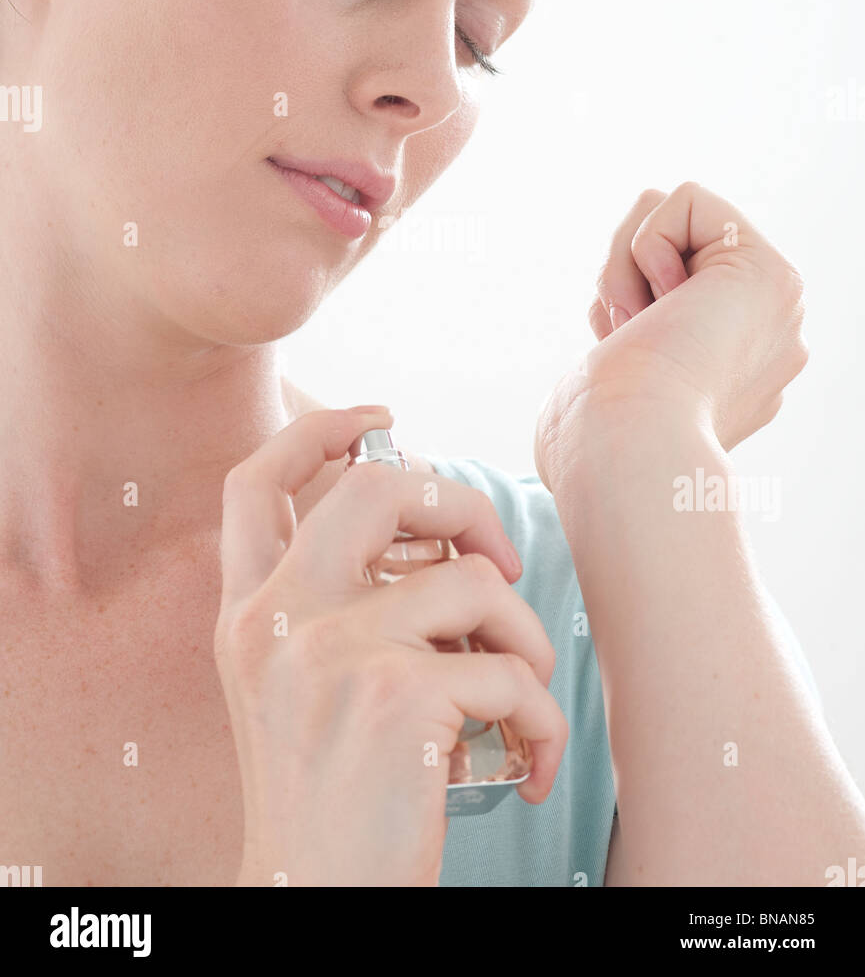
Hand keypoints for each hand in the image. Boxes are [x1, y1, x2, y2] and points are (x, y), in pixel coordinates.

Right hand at [215, 406, 566, 887]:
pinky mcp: (395, 700)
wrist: (314, 901)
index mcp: (249, 614)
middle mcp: (278, 621)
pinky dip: (541, 716)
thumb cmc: (329, 802)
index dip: (319, 429)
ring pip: (474, 584)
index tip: (380, 421)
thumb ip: (335, 612)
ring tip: (521, 697)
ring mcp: (332, 654)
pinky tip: (527, 759)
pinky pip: (512, 672)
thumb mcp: (300, 692)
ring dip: (526, 639)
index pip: (256, 481)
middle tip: (497, 560)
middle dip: (462, 504)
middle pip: (378, 488)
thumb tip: (437, 544)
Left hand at [534, 182, 807, 486]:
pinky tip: (656, 309)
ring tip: (637, 328)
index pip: (667, 284)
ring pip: (674, 217)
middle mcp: (768, 341)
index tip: (625, 356)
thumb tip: (639, 325)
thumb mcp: (609, 385)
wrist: (621, 453)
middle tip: (629, 341)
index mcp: (732, 372)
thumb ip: (638, 349)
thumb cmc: (593, 441)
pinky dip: (642, 246)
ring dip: (625, 265)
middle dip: (625, 278)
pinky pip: (684, 199)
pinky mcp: (768, 271)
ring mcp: (777, 309)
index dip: (624, 302)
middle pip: (673, 245)